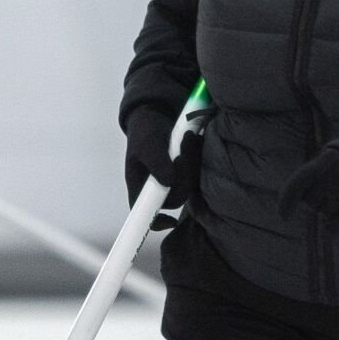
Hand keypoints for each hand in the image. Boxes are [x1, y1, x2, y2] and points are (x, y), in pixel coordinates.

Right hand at [124, 106, 202, 230]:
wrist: (156, 117)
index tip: (171, 221)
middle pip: (176, 198)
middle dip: (184, 175)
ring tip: (189, 138)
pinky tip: (194, 141)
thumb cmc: (145, 132)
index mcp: (140, 187)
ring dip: (193, 163)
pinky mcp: (185, 173)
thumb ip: (157, 162)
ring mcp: (173, 182)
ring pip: (189, 186)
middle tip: (185, 148)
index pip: (145, 214)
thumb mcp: (147, 144)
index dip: (157, 222)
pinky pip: (197, 174)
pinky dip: (198, 159)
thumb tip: (168, 182)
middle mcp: (157, 189)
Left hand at [277, 146, 338, 233]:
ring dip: (331, 210)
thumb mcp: (326, 164)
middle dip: (318, 200)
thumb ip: (307, 181)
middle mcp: (335, 174)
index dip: (287, 200)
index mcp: (323, 162)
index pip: (298, 182)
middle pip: (311, 202)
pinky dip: (333, 229)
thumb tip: (286, 211)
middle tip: (334, 188)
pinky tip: (333, 227)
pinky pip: (337, 226)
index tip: (283, 217)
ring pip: (325, 213)